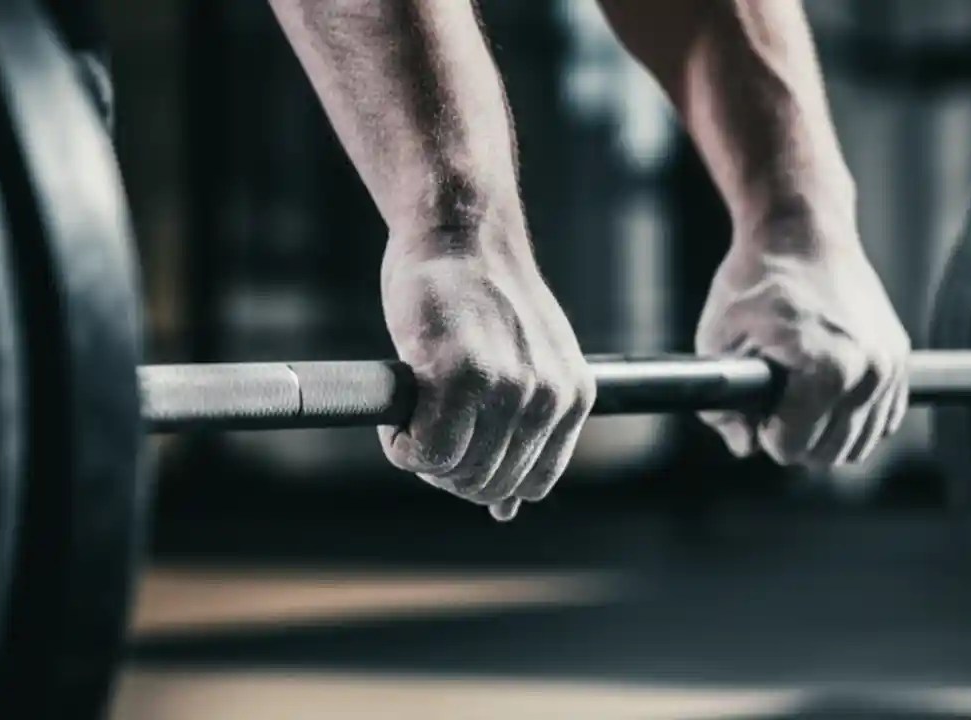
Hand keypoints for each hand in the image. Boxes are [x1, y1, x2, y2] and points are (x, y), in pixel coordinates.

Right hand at [378, 224, 595, 520]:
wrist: (460, 231)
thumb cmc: (481, 295)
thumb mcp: (526, 362)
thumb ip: (524, 430)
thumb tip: (507, 513)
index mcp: (573, 396)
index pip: (533, 483)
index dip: (485, 479)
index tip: (456, 451)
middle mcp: (549, 397)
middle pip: (490, 485)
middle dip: (447, 473)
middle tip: (421, 434)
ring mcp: (508, 388)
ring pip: (457, 473)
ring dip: (422, 459)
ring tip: (410, 418)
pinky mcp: (460, 376)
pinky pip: (426, 452)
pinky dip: (401, 447)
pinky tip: (397, 418)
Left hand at [695, 213, 910, 467]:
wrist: (802, 231)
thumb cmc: (755, 281)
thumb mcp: (718, 341)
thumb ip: (722, 406)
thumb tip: (745, 448)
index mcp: (826, 370)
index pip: (790, 447)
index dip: (762, 431)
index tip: (755, 402)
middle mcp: (869, 372)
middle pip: (828, 454)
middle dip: (793, 438)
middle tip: (772, 402)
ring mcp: (891, 366)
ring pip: (858, 445)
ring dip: (824, 433)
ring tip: (796, 399)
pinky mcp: (900, 358)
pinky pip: (882, 421)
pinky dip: (853, 419)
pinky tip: (826, 396)